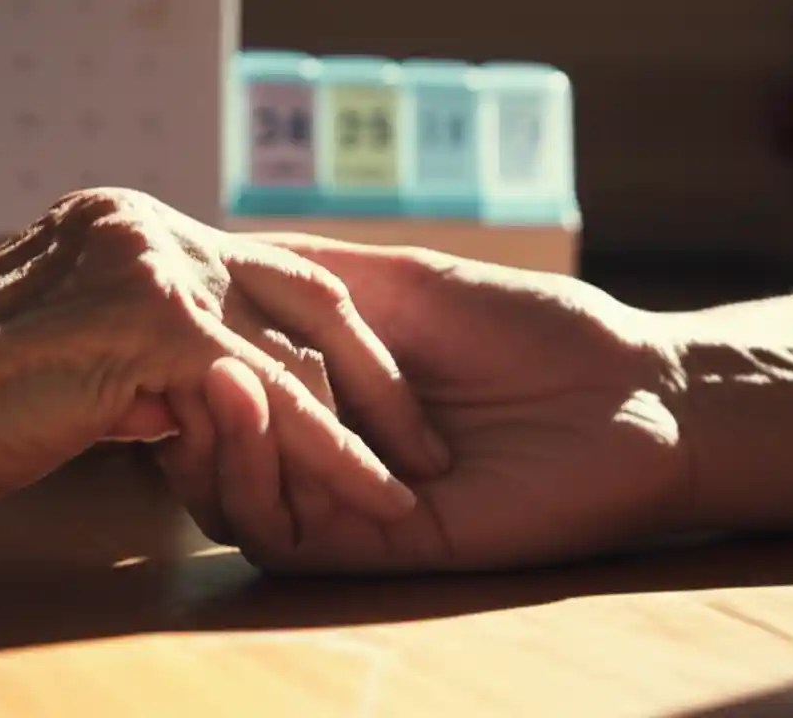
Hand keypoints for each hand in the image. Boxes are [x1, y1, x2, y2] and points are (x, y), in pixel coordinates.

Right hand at [0, 190, 444, 514]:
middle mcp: (158, 231)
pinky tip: (373, 495)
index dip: (322, 339)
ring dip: (370, 417)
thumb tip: (185, 399)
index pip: (260, 275)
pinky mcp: (156, 322)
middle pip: (308, 290)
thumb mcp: (68, 362)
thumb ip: (138, 363)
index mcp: (137, 231)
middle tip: (422, 431)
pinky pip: (271, 395)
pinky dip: (330, 452)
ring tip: (416, 475)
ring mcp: (159, 267)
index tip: (367, 396)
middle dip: (375, 368)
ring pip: (300, 345)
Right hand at [159, 235, 690, 570]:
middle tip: (173, 354)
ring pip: (234, 503)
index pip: (224, 390)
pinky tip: (258, 412)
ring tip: (219, 379)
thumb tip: (219, 249)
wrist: (633, 386)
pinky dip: (258, 480)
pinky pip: (287, 534)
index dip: (182, 355)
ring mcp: (349, 502)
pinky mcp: (378, 544)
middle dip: (183, 405)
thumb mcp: (404, 282)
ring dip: (212, 444)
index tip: (158, 301)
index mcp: (329, 394)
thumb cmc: (531, 326)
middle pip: (214, 453)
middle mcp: (328, 452)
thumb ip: (314, 277)